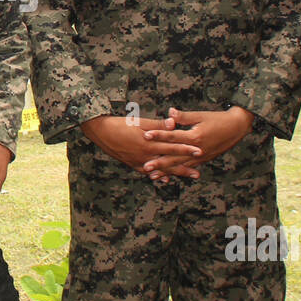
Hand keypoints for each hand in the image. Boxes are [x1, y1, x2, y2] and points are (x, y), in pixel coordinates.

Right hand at [79, 114, 202, 177]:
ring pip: (160, 170)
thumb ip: (158, 125)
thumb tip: (174, 123)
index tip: (199, 151)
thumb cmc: (120, 124)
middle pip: (168, 162)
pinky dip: (158, 175)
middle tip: (198, 173)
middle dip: (184, 168)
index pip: (172, 146)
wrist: (101, 132)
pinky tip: (165, 179)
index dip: (186, 149)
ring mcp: (139, 162)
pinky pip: (148, 172)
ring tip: (186, 176)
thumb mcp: (140, 121)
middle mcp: (145, 155)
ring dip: (174, 173)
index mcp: (148, 143)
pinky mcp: (132, 164)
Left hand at [141, 107, 254, 174]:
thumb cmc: (218, 119)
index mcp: (195, 136)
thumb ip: (184, 116)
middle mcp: (197, 149)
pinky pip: (189, 168)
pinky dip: (178, 172)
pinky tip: (169, 177)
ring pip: (180, 166)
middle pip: (174, 157)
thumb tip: (170, 111)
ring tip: (153, 176)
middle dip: (159, 163)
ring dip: (167, 171)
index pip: (173, 136)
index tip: (145, 136)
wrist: (237, 127)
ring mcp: (201, 157)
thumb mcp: (201, 115)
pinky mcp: (204, 159)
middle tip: (145, 167)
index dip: (158, 135)